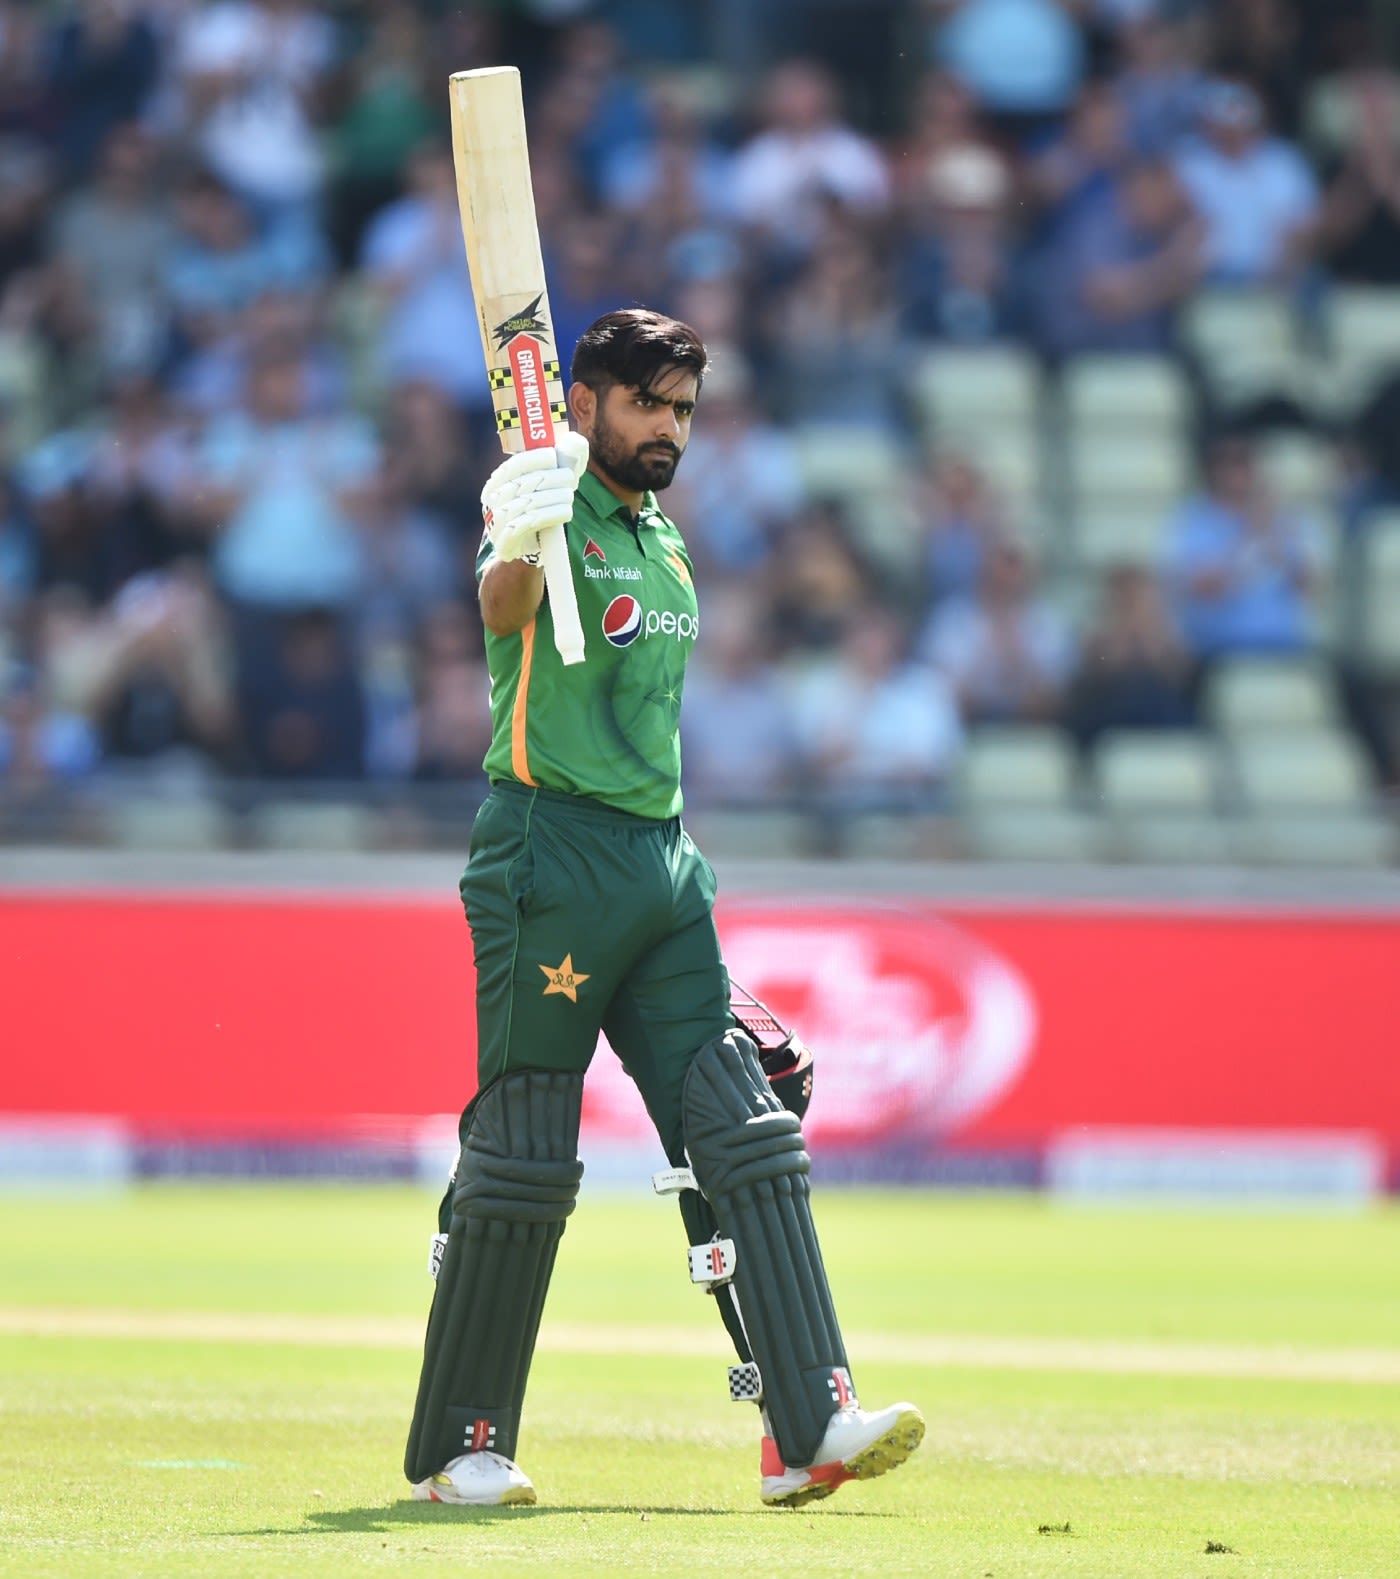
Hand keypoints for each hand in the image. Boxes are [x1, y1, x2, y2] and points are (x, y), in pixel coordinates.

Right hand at [480, 433, 589, 563]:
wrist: (525, 548)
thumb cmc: (539, 508)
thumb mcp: (549, 484)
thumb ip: (562, 461)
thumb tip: (575, 441)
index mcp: (497, 483)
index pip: (512, 466)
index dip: (532, 459)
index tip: (553, 456)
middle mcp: (492, 501)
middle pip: (522, 485)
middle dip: (549, 479)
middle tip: (570, 478)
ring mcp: (496, 523)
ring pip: (526, 504)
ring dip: (552, 497)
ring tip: (570, 496)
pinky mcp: (505, 542)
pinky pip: (527, 524)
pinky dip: (549, 515)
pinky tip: (566, 512)